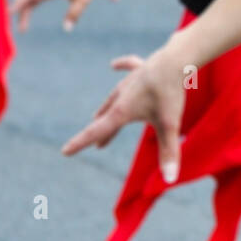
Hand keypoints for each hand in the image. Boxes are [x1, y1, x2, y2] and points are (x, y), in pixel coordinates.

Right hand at [61, 45, 184, 182]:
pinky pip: (128, 67)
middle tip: (99, 145)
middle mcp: (121, 96)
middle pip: (107, 117)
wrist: (175, 59)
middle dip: (102, 131)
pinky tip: (114, 65)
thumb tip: (169, 181)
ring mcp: (130, 81)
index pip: (97, 131)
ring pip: (114, 97)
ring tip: (99, 115)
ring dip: (108, 108)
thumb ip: (169, 152)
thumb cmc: (170, 93)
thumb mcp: (170, 125)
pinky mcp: (142, 68)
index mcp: (122, 111)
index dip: (80, 143)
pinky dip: (122, 67)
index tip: (65, 152)